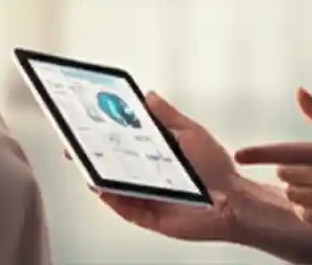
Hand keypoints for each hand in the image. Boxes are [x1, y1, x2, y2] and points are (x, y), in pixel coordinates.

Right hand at [91, 92, 243, 241]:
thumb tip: (149, 96)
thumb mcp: (191, 134)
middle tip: (76, 143)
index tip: (87, 120)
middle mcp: (148, 176)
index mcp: (156, 155)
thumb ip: (168, 116)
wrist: (235, 202)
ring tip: (86, 163)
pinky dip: (113, 199)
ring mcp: (147, 196)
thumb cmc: (217, 170)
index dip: (105, 132)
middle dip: (92, 154)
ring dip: (99, 176)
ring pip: (115, 187)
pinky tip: (104, 189)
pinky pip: (126, 209)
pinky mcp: (150, 217)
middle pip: (113, 164)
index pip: (124, 142)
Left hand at [235, 88, 311, 223]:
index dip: (259, 152)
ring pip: (295, 195)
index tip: (241, 153)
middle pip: (287, 174)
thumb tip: (299, 94)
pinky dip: (305, 204)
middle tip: (309, 157)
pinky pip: (308, 214)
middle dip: (289, 164)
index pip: (286, 153)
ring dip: (296, 184)